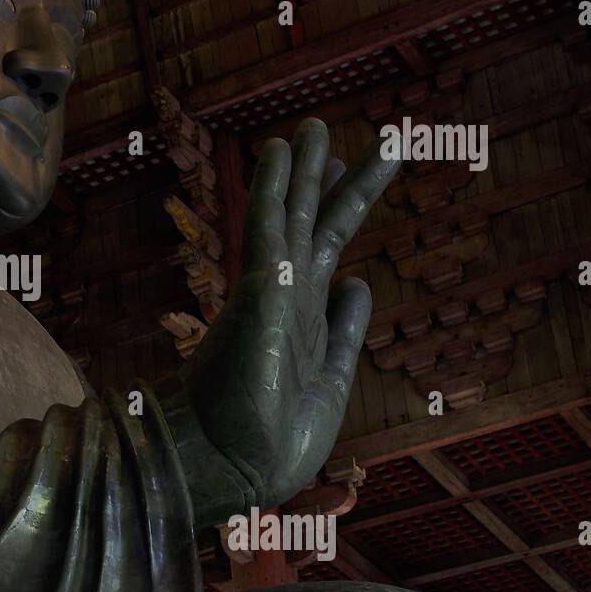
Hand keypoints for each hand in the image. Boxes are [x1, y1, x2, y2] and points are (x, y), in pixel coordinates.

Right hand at [165, 118, 399, 521]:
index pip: (326, 252)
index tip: (346, 174)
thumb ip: (345, 330)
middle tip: (326, 129)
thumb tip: (360, 283)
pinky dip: (274, 186)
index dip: (338, 209)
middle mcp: (287, 297)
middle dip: (325, 177)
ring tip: (313, 125)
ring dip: (303, 169)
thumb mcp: (332, 380)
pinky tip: (280, 149)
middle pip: (312, 223)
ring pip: (292, 215)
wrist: (230, 466)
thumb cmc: (273, 441)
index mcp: (304, 320)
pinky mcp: (261, 290)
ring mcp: (272, 291)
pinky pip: (269, 226)